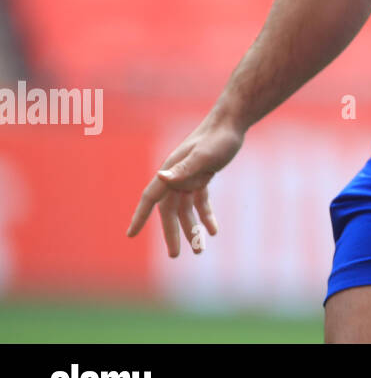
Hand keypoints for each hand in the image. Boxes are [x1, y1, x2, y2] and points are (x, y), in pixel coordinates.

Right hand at [125, 117, 243, 256]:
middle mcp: (176, 175)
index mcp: (171, 171)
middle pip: (170, 210)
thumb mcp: (204, 155)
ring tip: (200, 249)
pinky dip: (206, 216)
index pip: (150, 198)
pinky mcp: (203, 176)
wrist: (232, 122)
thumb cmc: (218, 137)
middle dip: (172, 232)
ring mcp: (189, 176)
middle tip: (175, 255)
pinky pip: (200, 201)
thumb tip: (162, 176)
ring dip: (191, 228)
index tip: (130, 234)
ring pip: (186, 209)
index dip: (140, 216)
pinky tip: (214, 231)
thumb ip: (184, 168)